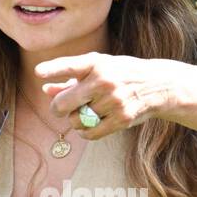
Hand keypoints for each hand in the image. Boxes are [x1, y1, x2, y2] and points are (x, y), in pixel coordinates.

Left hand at [32, 52, 177, 138]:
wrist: (157, 85)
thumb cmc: (120, 75)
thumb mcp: (99, 69)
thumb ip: (70, 80)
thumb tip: (44, 89)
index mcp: (96, 63)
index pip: (70, 66)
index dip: (53, 69)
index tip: (38, 73)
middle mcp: (104, 80)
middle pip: (64, 103)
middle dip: (57, 109)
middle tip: (59, 110)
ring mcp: (114, 100)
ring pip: (76, 121)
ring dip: (75, 120)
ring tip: (84, 114)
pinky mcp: (122, 118)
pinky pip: (90, 133)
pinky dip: (85, 132)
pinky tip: (88, 126)